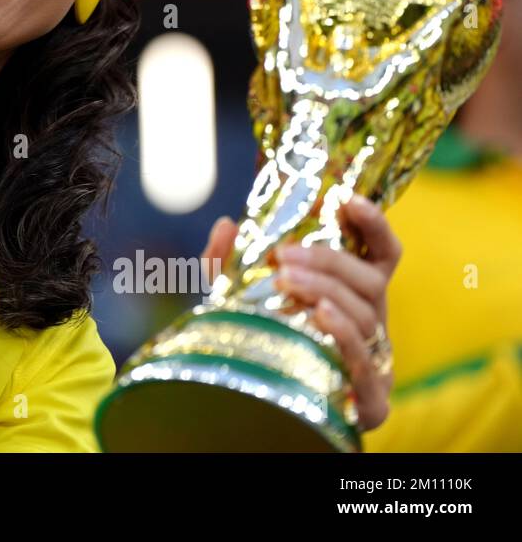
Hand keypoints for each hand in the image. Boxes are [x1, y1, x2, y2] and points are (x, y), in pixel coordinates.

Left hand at [201, 196, 401, 430]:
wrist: (268, 408)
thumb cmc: (264, 344)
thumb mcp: (238, 300)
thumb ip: (227, 264)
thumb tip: (226, 224)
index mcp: (354, 294)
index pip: (382, 253)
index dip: (374, 224)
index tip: (347, 199)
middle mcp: (372, 321)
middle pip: (370, 281)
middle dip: (329, 261)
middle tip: (284, 253)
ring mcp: (375, 359)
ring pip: (366, 315)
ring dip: (328, 292)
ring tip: (288, 281)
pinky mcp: (371, 398)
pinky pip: (365, 361)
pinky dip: (343, 333)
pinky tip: (318, 315)